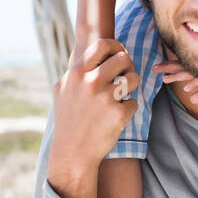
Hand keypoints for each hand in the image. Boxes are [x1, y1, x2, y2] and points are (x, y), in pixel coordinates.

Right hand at [51, 36, 138, 176]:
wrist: (72, 153)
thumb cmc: (68, 121)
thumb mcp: (63, 90)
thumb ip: (76, 71)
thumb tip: (91, 54)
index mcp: (76, 73)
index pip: (102, 44)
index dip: (117, 46)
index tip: (120, 54)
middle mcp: (90, 81)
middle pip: (123, 58)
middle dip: (128, 66)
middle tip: (125, 77)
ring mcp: (105, 97)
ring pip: (134, 78)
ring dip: (132, 86)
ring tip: (122, 96)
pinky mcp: (118, 114)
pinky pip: (134, 103)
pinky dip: (128, 110)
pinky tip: (116, 118)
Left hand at [153, 54, 197, 103]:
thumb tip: (192, 100)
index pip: (182, 67)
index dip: (169, 67)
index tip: (156, 68)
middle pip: (182, 67)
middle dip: (167, 67)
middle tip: (153, 68)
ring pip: (190, 73)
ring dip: (177, 75)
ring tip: (165, 79)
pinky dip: (195, 82)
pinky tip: (187, 87)